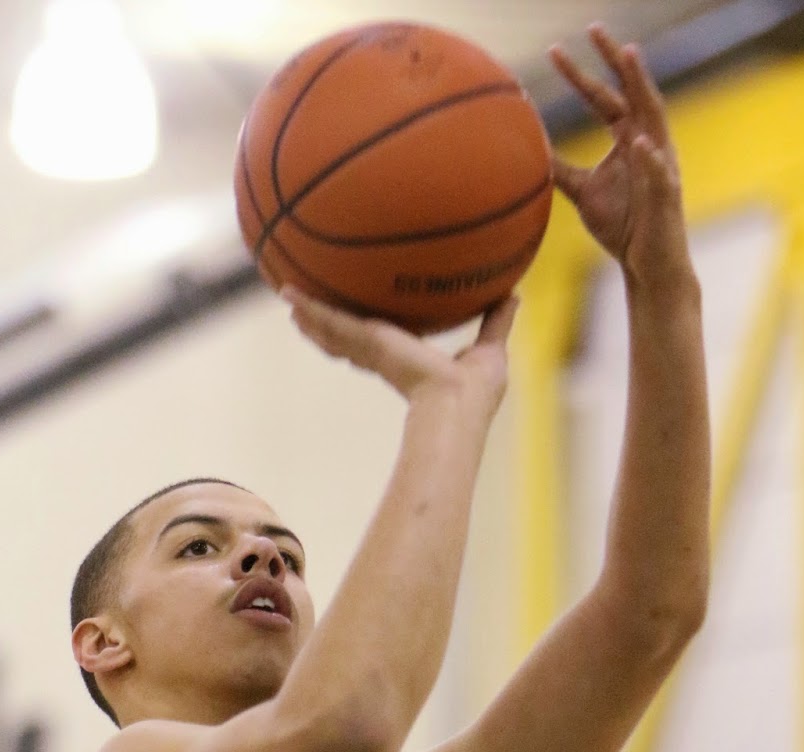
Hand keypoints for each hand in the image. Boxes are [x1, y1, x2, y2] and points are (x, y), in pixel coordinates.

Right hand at [282, 287, 517, 409]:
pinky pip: (334, 324)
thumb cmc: (476, 394)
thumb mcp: (491, 349)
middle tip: (308, 314)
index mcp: (410, 366)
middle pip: (349, 342)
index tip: (356, 327)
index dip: (367, 339)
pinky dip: (312, 311)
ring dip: (312, 317)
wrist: (455, 405)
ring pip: (334, 333)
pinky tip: (290, 298)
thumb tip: (514, 294)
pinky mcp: (367, 346)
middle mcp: (387, 361)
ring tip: (288, 301)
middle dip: (329, 328)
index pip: (382, 350)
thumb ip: (497, 321)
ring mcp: (373, 355)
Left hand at [549, 24, 692, 287]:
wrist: (647, 265)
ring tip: (629, 56)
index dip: (580, 74)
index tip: (555, 51)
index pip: (602, 96)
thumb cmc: (622, 226)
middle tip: (594, 28)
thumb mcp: (583, 193)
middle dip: (614, 59)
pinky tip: (640, 144)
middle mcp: (647, 141)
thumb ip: (561, 170)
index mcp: (627, 137)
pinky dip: (650, 159)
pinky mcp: (666, 195)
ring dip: (641, 86)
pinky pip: (659, 174)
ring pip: (653, 117)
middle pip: (631, 91)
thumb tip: (530, 154)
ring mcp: (660, 164)